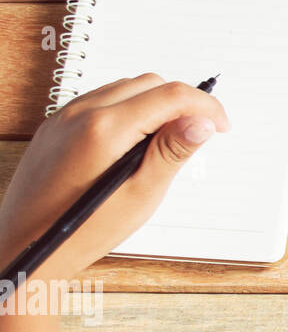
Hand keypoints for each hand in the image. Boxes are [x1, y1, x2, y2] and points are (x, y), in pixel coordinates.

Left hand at [0, 74, 229, 280]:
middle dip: (182, 102)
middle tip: (199, 134)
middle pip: (149, 83)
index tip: (220, 126)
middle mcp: (81, 113)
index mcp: (105, 129)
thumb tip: (200, 122)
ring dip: (155, 103)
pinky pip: (100, 100)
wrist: (24, 248)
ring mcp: (64, 117)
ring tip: (168, 140)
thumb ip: (172, 152)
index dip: (205, 106)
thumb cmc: (78, 232)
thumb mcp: (140, 195)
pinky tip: (135, 140)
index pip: (171, 95)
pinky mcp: (55, 126)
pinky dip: (128, 109)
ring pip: (125, 87)